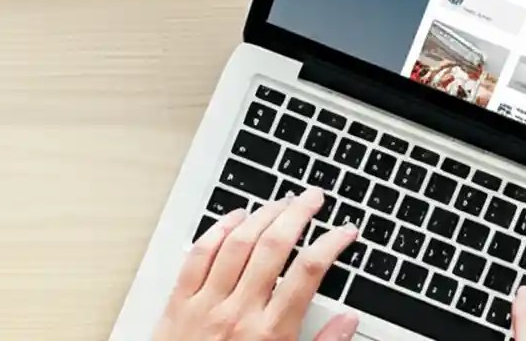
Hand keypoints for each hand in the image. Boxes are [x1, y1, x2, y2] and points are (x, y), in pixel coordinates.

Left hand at [154, 188, 360, 340]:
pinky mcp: (177, 305)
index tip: (344, 231)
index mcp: (270, 335)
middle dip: (299, 213)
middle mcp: (238, 315)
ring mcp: (205, 306)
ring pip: (238, 243)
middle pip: (274, 246)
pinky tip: (234, 218)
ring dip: (262, 214)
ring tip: (281, 201)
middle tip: (313, 198)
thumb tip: (347, 321)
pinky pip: (198, 255)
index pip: (308, 273)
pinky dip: (218, 230)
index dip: (331, 244)